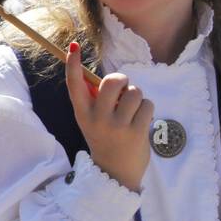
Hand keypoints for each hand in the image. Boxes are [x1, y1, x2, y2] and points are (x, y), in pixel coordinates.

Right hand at [65, 41, 153, 192]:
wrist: (115, 174)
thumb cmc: (105, 140)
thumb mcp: (92, 122)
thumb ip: (96, 101)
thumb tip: (107, 79)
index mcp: (83, 114)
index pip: (74, 85)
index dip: (73, 64)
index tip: (73, 47)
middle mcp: (97, 118)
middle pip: (113, 81)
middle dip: (122, 81)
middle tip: (122, 92)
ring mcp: (117, 126)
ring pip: (134, 92)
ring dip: (137, 98)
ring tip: (133, 111)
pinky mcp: (136, 132)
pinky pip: (147, 105)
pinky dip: (147, 109)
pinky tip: (141, 121)